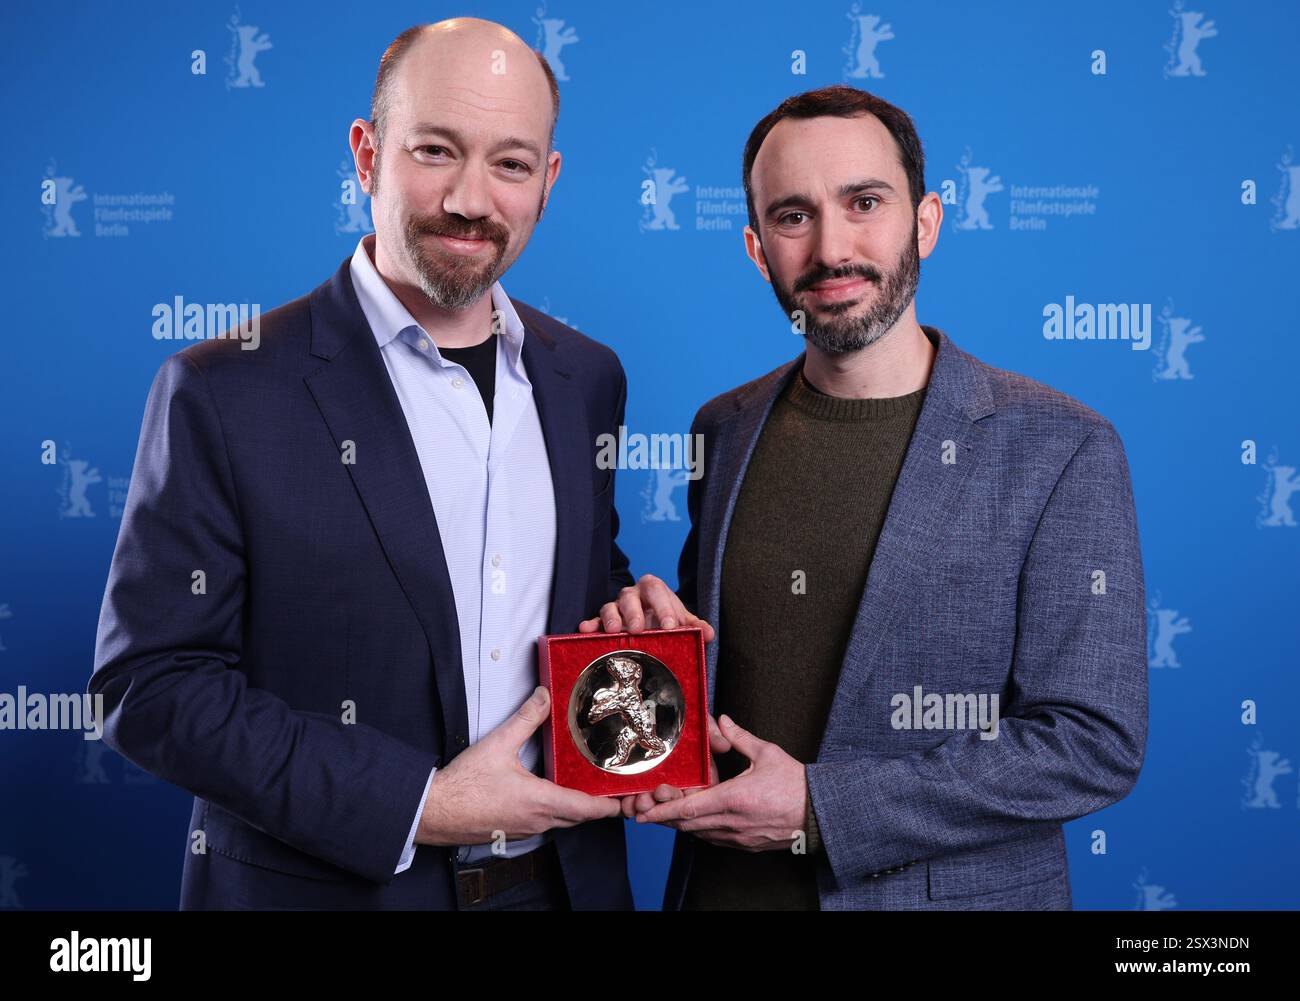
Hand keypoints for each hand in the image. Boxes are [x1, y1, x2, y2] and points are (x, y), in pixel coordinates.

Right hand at [416, 686, 620, 845]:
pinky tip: (554, 791)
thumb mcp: (498, 744)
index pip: (589, 809)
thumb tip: (544, 696)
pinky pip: (546, 822)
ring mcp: (526, 828)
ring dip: (578, 807)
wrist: (432, 813)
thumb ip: (525, 719)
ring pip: (563, 821)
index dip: (612, 804)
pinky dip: (558, 810)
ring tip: (589, 785)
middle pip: (580, 817)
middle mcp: (539, 820)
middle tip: (613, 785)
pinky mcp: (514, 829)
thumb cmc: (463, 786)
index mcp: (541, 801)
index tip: (629, 796)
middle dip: (599, 804)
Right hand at [578, 573, 714, 641]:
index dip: (663, 606)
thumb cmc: (665, 617)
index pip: (657, 590)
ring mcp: (616, 606)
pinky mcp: (602, 620)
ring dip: (612, 619)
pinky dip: (590, 625)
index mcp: (653, 589)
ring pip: (609, 607)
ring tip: (614, 631)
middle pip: (630, 597)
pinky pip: (594, 620)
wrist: (650, 619)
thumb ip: (694, 625)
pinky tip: (586, 630)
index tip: (670, 626)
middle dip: (634, 613)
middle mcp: (632, 594)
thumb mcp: (681, 620)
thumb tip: (708, 634)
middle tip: (638, 630)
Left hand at [630, 715, 806, 852]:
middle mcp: (732, 822)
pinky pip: (716, 839)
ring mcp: (739, 837)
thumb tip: (722, 722)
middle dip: (665, 820)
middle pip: (688, 825)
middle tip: (646, 813)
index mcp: (734, 799)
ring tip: (667, 816)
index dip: (663, 812)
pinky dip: (702, 831)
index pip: (689, 808)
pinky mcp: (747, 844)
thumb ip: (740, 738)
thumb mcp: (767, 753)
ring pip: (700, 834)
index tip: (644, 814)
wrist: (820, 813)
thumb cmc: (796, 783)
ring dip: (682, 826)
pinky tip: (697, 823)